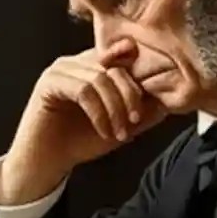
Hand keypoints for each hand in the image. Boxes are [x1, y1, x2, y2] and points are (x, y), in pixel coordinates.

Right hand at [0, 41, 167, 204]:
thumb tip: (168, 98)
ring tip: (118, 133)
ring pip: (100, 78)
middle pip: (115, 65)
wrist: (48, 163)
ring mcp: (61, 69)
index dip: (140, 70)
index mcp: (93, 66)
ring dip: (115, 109)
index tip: (153, 94)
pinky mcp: (49, 82)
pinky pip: (83, 90)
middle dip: (130, 96)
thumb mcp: (120, 125)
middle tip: (134, 121)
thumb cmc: (80, 142)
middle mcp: (77, 62)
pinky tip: (103, 131)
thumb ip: (142, 111)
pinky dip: (99, 113)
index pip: (123, 55)